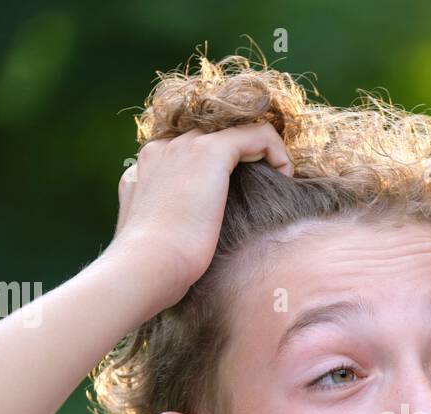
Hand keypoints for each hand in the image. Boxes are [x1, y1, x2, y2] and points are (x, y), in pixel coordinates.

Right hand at [107, 122, 293, 308]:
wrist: (146, 267)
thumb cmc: (152, 267)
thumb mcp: (153, 236)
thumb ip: (166, 218)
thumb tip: (184, 225)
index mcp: (149, 166)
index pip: (191, 150)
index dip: (222, 167)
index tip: (241, 192)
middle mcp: (164, 147)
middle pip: (215, 136)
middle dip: (245, 156)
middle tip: (266, 185)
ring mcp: (185, 146)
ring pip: (237, 129)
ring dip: (265, 152)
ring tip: (279, 181)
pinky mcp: (210, 152)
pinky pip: (258, 133)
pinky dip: (277, 151)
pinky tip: (285, 178)